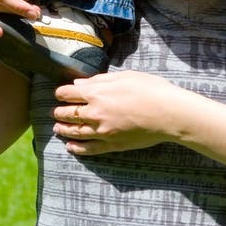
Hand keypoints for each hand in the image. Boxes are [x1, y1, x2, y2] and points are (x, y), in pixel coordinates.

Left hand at [53, 71, 182, 154]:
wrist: (168, 113)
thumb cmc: (151, 89)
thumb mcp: (125, 76)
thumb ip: (100, 80)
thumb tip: (80, 84)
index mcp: (98, 93)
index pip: (69, 93)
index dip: (62, 93)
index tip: (60, 93)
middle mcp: (95, 113)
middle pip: (68, 114)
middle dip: (60, 112)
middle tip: (57, 112)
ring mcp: (102, 131)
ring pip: (75, 132)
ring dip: (63, 130)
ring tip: (57, 129)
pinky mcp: (112, 145)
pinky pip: (89, 149)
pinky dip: (77, 149)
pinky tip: (70, 147)